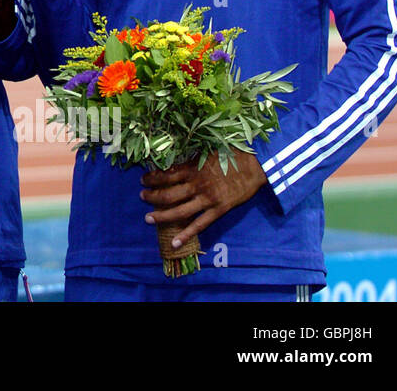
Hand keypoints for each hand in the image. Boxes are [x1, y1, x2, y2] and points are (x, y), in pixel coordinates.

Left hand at [140, 151, 267, 244]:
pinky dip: (186, 234)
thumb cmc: (230, 155)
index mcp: (192, 169)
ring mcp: (207, 199)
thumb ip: (190, 162)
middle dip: (151, 197)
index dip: (151, 178)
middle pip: (167, 194)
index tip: (143, 180)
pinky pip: (199, 224)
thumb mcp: (205, 153)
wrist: (254, 165)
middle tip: (142, 197)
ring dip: (161, 216)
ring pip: (179, 211)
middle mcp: (196, 185)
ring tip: (148, 218)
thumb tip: (172, 165)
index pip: (165, 175)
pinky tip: (175, 242)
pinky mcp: (218, 210)